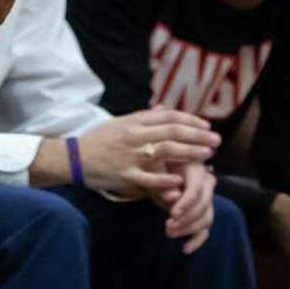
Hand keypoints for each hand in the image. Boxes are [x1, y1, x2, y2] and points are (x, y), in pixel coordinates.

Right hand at [77, 110, 219, 196]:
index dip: (189, 120)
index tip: (206, 126)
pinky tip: (180, 180)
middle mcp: (133, 136)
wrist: (73, 158)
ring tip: (206, 155)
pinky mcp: (125, 176)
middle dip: (196, 136)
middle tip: (216, 139)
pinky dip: (166, 179)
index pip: (167, 116)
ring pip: (165, 151)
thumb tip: (164, 108)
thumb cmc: (98, 141)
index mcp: (133, 122)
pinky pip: (149, 178)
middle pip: (171, 132)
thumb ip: (143, 118)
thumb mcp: (119, 123)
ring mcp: (130, 156)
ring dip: (188, 153)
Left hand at [162, 161, 216, 253]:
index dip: (186, 204)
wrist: (158, 164)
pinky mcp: (203, 210)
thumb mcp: (155, 166)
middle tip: (168, 227)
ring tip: (169, 232)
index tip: (172, 215)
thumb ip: (162, 180)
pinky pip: (205, 227)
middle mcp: (207, 182)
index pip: (197, 189)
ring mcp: (207, 197)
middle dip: (186, 219)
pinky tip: (185, 249)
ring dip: (189, 229)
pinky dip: (197, 239)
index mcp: (196, 168)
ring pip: (206, 218)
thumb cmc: (155, 161)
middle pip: (203, 205)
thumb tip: (173, 198)